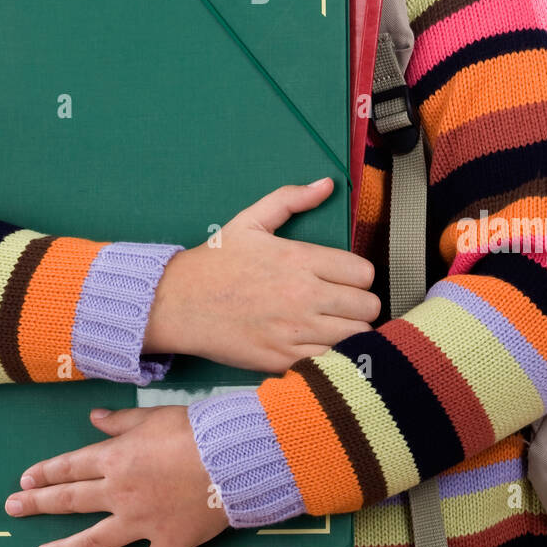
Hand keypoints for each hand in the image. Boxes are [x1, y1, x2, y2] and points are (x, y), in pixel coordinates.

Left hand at [4, 405, 230, 546]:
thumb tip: (93, 417)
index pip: (71, 466)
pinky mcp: (167, 541)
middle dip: (38, 504)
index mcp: (116, 458)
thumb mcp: (153, 416)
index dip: (45, 473)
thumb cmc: (193, 430)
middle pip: (71, 500)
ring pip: (94, 540)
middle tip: (12, 509)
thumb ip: (120, 421)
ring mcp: (141, 521)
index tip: (24, 480)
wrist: (231, 458)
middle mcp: (120, 492)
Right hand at [145, 177, 380, 372]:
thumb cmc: (216, 262)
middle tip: (344, 303)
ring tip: (336, 325)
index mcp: (300, 259)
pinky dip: (334, 355)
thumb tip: (327, 184)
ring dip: (352, 330)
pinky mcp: (284, 359)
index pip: (364, 272)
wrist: (178, 304)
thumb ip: (291, 199)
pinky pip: (331, 362)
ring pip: (356, 336)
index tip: (347, 279)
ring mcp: (295, 331)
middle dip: (361, 303)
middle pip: (368, 306)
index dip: (360, 275)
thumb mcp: (250, 221)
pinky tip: (321, 345)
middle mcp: (303, 296)